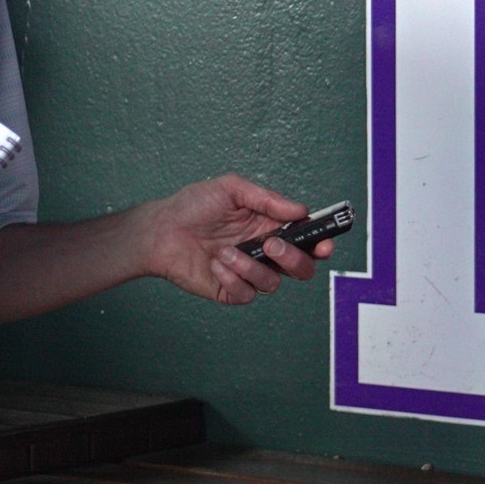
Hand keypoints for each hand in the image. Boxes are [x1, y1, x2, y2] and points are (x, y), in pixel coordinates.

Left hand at [138, 175, 335, 304]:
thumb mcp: (231, 189)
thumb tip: (301, 210)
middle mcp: (265, 252)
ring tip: (225, 251)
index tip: (325, 242)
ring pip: (273, 283)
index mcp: (272, 228)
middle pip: (302, 268)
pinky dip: (232, 279)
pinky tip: (215, 264)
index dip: (322, 243)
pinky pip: (246, 294)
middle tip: (271, 245)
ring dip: (251, 267)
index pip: (308, 240)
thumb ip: (268, 199)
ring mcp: (249, 273)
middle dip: (294, 259)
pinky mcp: (231, 290)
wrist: (160, 230)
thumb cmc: (193, 206)